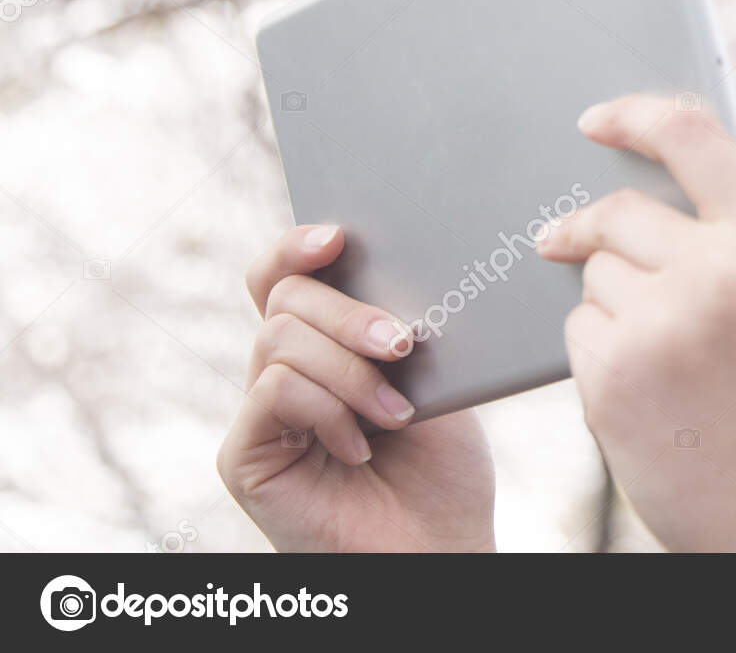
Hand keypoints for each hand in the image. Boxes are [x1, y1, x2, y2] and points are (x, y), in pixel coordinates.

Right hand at [217, 225, 495, 550]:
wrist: (440, 547)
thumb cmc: (442, 470)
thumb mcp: (433, 380)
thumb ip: (396, 327)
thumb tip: (395, 262)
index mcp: (324, 346)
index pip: (287, 276)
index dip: (298, 245)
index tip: (337, 235)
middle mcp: (283, 373)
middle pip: (285, 297)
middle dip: (349, 312)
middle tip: (403, 344)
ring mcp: (260, 414)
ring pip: (281, 339)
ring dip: (350, 370)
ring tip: (397, 413)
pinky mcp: (244, 455)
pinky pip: (275, 391)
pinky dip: (327, 408)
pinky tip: (360, 444)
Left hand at [540, 92, 735, 551]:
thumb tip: (678, 188)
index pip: (690, 135)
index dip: (635, 115)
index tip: (597, 120)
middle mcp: (715, 271)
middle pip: (619, 210)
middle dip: (591, 228)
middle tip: (565, 239)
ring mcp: (660, 324)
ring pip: (594, 276)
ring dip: (612, 305)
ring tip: (668, 360)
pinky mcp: (614, 377)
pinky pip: (579, 333)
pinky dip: (599, 355)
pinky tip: (647, 394)